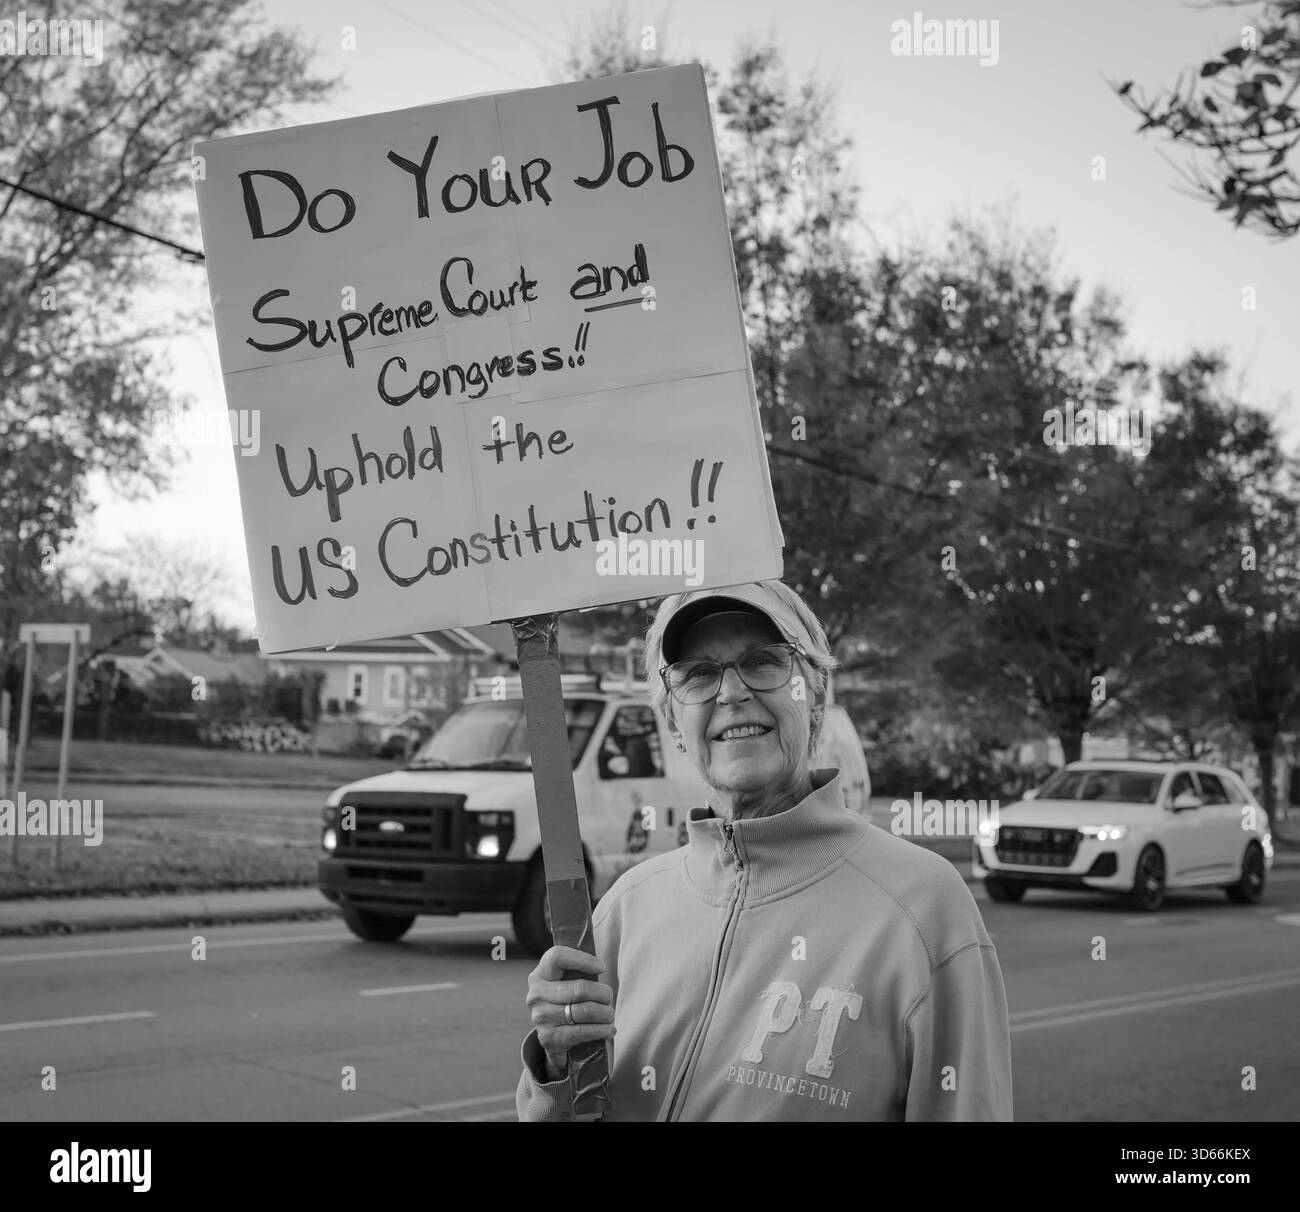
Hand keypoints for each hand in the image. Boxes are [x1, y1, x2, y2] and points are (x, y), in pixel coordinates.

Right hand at [526, 945, 615, 1080]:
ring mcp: (541, 1017)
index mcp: (540, 974)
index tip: (601, 967)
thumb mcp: (566, 982)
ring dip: (605, 1013)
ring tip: (610, 1015)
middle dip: (603, 993)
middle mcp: (537, 995)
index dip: (582, 959)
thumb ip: (578, 970)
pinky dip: (602, 1030)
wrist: (553, 1038)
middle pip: (580, 989)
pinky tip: (609, 1029)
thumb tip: (601, 965)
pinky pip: (583, 1032)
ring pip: (585, 1011)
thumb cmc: (566, 1002)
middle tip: (609, 998)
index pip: (558, 957)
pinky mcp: (549, 1038)